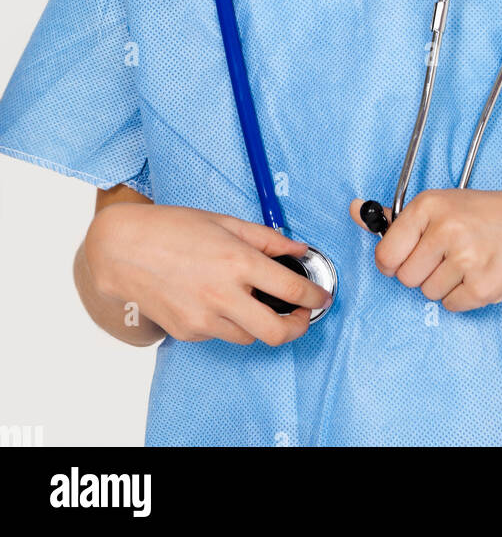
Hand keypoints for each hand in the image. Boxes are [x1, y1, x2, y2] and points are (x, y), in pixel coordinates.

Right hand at [85, 203, 331, 345]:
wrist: (122, 251)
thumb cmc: (172, 229)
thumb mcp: (225, 222)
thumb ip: (267, 239)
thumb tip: (299, 250)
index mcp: (238, 262)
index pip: (291, 290)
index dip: (314, 296)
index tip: (321, 297)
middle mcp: (223, 294)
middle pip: (276, 332)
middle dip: (298, 329)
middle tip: (302, 317)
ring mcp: (203, 318)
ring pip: (248, 337)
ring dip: (260, 324)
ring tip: (255, 302)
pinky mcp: (187, 332)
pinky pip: (219, 333)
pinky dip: (227, 321)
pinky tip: (215, 299)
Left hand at [349, 186, 501, 311]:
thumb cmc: (487, 213)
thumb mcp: (442, 204)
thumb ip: (397, 217)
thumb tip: (355, 209)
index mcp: (430, 205)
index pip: (386, 254)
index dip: (394, 261)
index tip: (406, 257)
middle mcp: (446, 229)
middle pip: (405, 278)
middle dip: (421, 273)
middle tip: (448, 255)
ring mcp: (466, 259)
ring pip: (428, 294)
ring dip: (445, 285)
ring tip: (468, 261)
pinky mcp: (483, 286)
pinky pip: (452, 306)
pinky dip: (464, 296)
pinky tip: (480, 274)